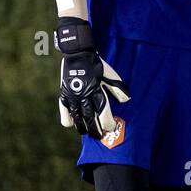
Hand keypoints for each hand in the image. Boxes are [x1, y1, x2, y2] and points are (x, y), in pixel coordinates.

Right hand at [55, 17, 130, 138]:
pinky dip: (68, 120)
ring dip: (82, 127)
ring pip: (77, 118)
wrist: (77, 54)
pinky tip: (72, 122)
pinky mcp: (64, 95)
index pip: (103, 113)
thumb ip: (118, 88)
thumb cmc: (97, 65)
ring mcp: (73, 96)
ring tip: (86, 132)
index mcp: (97, 91)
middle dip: (95, 130)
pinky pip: (64, 112)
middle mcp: (84, 96)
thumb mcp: (111, 74)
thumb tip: (126, 101)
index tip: (109, 127)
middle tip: (98, 136)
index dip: (107, 123)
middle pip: (90, 119)